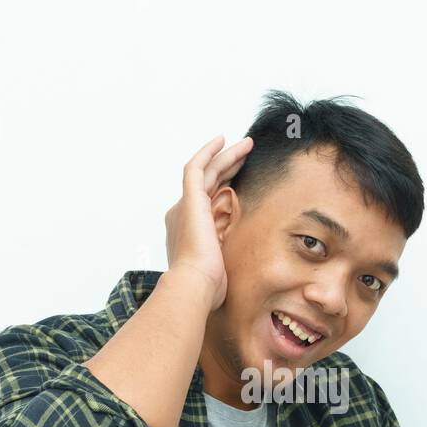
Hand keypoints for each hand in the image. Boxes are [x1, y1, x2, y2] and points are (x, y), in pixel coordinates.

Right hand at [163, 134, 252, 310]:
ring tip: (246, 144)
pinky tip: (222, 140)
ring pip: (205, 171)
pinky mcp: (189, 200)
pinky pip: (196, 167)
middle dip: (226, 166)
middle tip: (245, 153)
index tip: (238, 178)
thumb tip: (238, 259)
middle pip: (206, 182)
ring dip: (225, 155)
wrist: (194, 285)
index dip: (222, 186)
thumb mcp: (220, 268)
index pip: (206, 201)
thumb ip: (225, 257)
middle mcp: (181, 215)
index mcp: (186, 231)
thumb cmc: (207, 285)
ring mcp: (184, 206)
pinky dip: (208, 152)